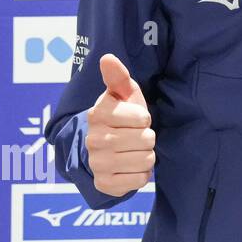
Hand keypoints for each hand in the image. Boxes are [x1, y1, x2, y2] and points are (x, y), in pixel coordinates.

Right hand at [85, 54, 155, 196]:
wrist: (104, 149)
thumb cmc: (121, 116)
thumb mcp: (123, 94)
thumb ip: (118, 77)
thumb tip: (108, 57)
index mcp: (98, 114)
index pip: (142, 118)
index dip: (144, 119)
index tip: (135, 119)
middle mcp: (94, 139)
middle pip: (146, 139)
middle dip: (147, 137)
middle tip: (135, 136)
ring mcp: (97, 163)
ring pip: (146, 160)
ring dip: (146, 155)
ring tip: (134, 150)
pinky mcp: (104, 184)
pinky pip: (139, 180)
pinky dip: (141, 174)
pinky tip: (130, 167)